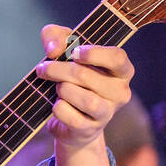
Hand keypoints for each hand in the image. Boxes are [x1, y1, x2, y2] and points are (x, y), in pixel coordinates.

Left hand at [33, 24, 133, 150]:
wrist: (70, 121)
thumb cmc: (71, 78)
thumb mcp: (64, 51)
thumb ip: (57, 36)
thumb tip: (54, 49)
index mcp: (121, 71)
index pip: (117, 58)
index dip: (94, 53)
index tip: (74, 53)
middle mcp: (120, 92)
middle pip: (86, 76)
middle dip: (58, 69)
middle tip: (44, 68)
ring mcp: (107, 113)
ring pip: (82, 98)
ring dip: (62, 89)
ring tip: (58, 88)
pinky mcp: (90, 129)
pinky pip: (70, 115)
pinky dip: (58, 108)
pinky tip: (58, 105)